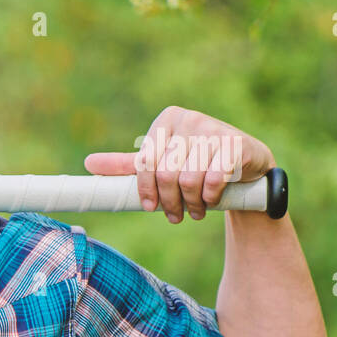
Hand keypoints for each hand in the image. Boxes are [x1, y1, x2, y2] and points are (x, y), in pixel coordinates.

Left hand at [83, 105, 275, 222]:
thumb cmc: (196, 163)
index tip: (150, 208)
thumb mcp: (161, 162)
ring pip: (188, 178)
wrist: (247, 164)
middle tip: (176, 216)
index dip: (146, 190)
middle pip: (166, 173)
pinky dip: (210, 196)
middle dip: (170, 201)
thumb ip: (128, 165)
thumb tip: (89, 163)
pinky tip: (211, 201)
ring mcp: (214, 130)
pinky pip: (214, 178)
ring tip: (195, 212)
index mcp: (167, 120)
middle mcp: (190, 119)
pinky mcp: (236, 144)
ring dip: (191, 203)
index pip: (145, 161)